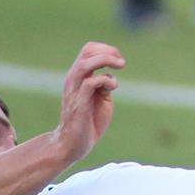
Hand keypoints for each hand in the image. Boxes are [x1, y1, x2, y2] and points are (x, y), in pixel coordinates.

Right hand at [53, 41, 123, 165]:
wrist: (73, 145)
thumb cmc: (88, 121)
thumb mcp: (100, 98)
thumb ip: (104, 84)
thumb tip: (111, 75)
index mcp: (78, 77)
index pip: (88, 50)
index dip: (106, 49)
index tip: (119, 60)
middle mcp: (74, 81)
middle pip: (87, 52)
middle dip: (108, 51)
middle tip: (121, 63)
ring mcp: (74, 92)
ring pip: (84, 65)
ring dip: (105, 60)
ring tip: (120, 66)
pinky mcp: (79, 105)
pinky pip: (89, 84)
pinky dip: (104, 80)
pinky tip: (112, 87)